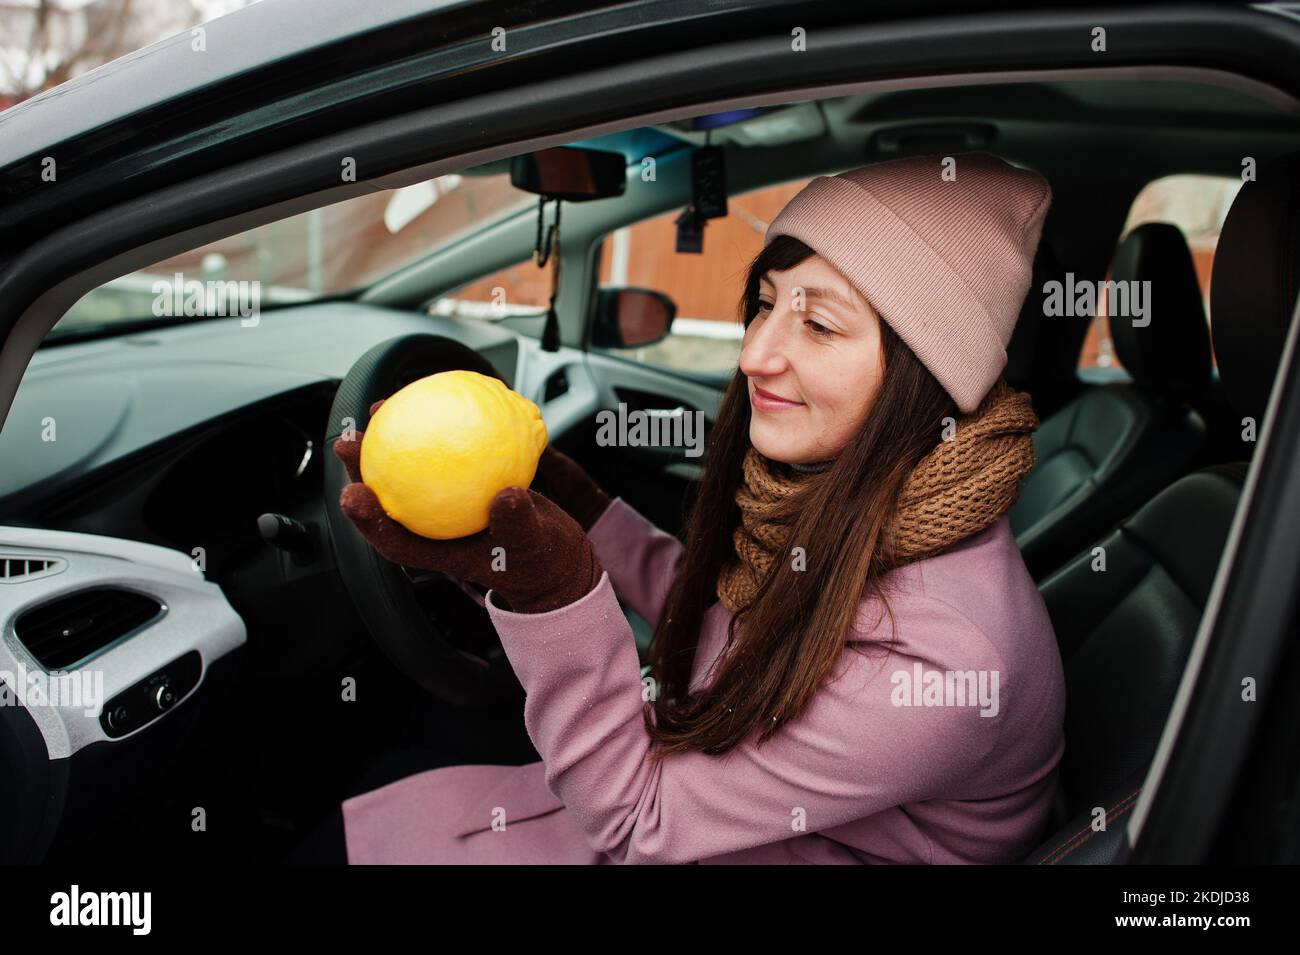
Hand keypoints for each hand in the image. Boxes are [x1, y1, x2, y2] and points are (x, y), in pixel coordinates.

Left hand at [333, 400, 603, 613]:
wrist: (557, 551)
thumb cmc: (539, 560)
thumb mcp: (532, 547)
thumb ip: (518, 525)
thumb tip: (506, 497)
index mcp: (439, 550)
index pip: (394, 540)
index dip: (367, 520)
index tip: (352, 495)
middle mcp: (436, 524)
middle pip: (391, 497)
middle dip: (362, 470)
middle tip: (348, 441)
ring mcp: (447, 501)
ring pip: (410, 469)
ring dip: (391, 440)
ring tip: (379, 407)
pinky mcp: (463, 481)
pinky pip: (447, 451)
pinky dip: (441, 426)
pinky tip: (437, 399)